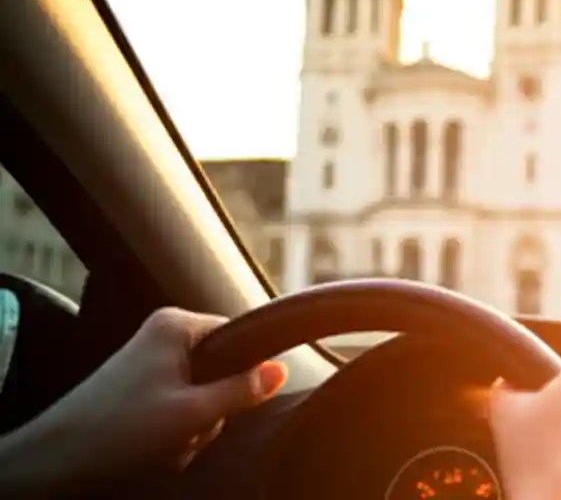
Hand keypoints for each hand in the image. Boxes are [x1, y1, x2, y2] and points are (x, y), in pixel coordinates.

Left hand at [0, 307, 286, 496]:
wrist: (54, 462)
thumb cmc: (117, 430)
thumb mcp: (193, 413)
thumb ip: (242, 391)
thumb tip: (280, 371)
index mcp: (176, 325)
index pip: (239, 336)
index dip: (245, 372)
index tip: (235, 400)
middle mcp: (163, 336)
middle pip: (222, 370)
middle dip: (213, 408)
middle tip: (190, 427)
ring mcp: (150, 363)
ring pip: (202, 395)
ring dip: (194, 426)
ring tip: (168, 441)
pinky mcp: (140, 390)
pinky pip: (180, 408)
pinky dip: (176, 432)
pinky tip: (157, 447)